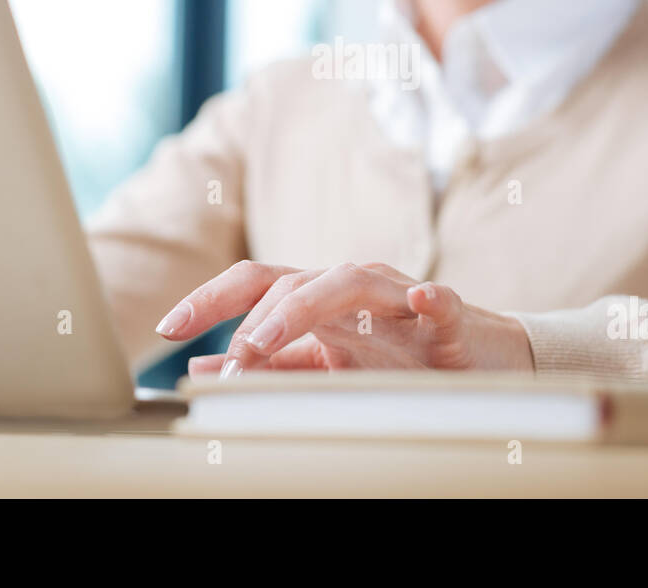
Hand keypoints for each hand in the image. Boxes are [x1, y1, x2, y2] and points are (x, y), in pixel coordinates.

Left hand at [153, 260, 533, 377]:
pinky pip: (442, 302)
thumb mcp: (326, 362)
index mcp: (318, 298)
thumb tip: (204, 367)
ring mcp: (400, 299)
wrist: (479, 359)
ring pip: (350, 281)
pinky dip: (434, 300)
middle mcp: (351, 287)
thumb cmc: (400, 357)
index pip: (255, 283)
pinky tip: (428, 300)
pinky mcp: (452, 319)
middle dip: (254, 317)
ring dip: (305, 308)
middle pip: (293, 279)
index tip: (168, 328)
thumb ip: (271, 363)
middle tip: (230, 360)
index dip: (210, 299)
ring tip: (269, 339)